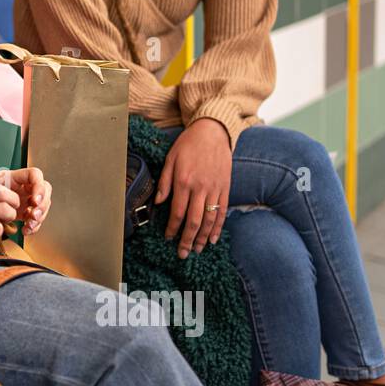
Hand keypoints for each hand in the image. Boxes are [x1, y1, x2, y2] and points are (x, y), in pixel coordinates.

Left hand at [0, 167, 52, 233]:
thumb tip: (10, 202)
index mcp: (15, 177)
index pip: (35, 175)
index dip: (39, 187)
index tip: (34, 200)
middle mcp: (23, 187)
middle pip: (45, 191)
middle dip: (42, 205)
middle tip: (33, 216)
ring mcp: (25, 199)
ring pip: (43, 205)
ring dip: (39, 217)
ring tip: (28, 226)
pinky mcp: (24, 212)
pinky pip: (36, 219)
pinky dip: (34, 226)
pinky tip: (26, 231)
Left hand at [156, 118, 231, 258]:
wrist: (213, 131)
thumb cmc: (188, 144)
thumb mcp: (170, 159)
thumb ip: (164, 182)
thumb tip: (158, 203)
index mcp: (183, 181)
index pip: (177, 212)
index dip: (172, 228)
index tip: (168, 238)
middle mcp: (200, 188)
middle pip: (194, 221)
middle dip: (186, 239)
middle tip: (182, 253)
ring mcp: (215, 189)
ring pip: (209, 219)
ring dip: (202, 238)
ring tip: (196, 250)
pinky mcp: (226, 188)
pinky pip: (223, 212)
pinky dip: (218, 227)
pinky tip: (213, 239)